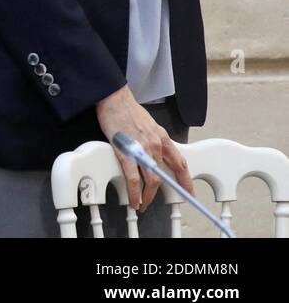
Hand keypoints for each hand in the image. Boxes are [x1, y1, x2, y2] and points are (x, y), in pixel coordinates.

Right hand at [95, 84, 193, 212]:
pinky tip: (133, 199)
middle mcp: (156, 145)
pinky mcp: (126, 153)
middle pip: (164, 176)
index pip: (180, 163)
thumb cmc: (127, 109)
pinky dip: (135, 192)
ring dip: (147, 196)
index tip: (188, 190)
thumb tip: (152, 151)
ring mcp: (142, 149)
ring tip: (142, 204)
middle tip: (154, 201)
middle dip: (159, 193)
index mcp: (162, 137)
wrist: (114, 98)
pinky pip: (133, 178)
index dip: (185, 179)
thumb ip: (153, 139)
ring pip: (151, 180)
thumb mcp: (148, 124)